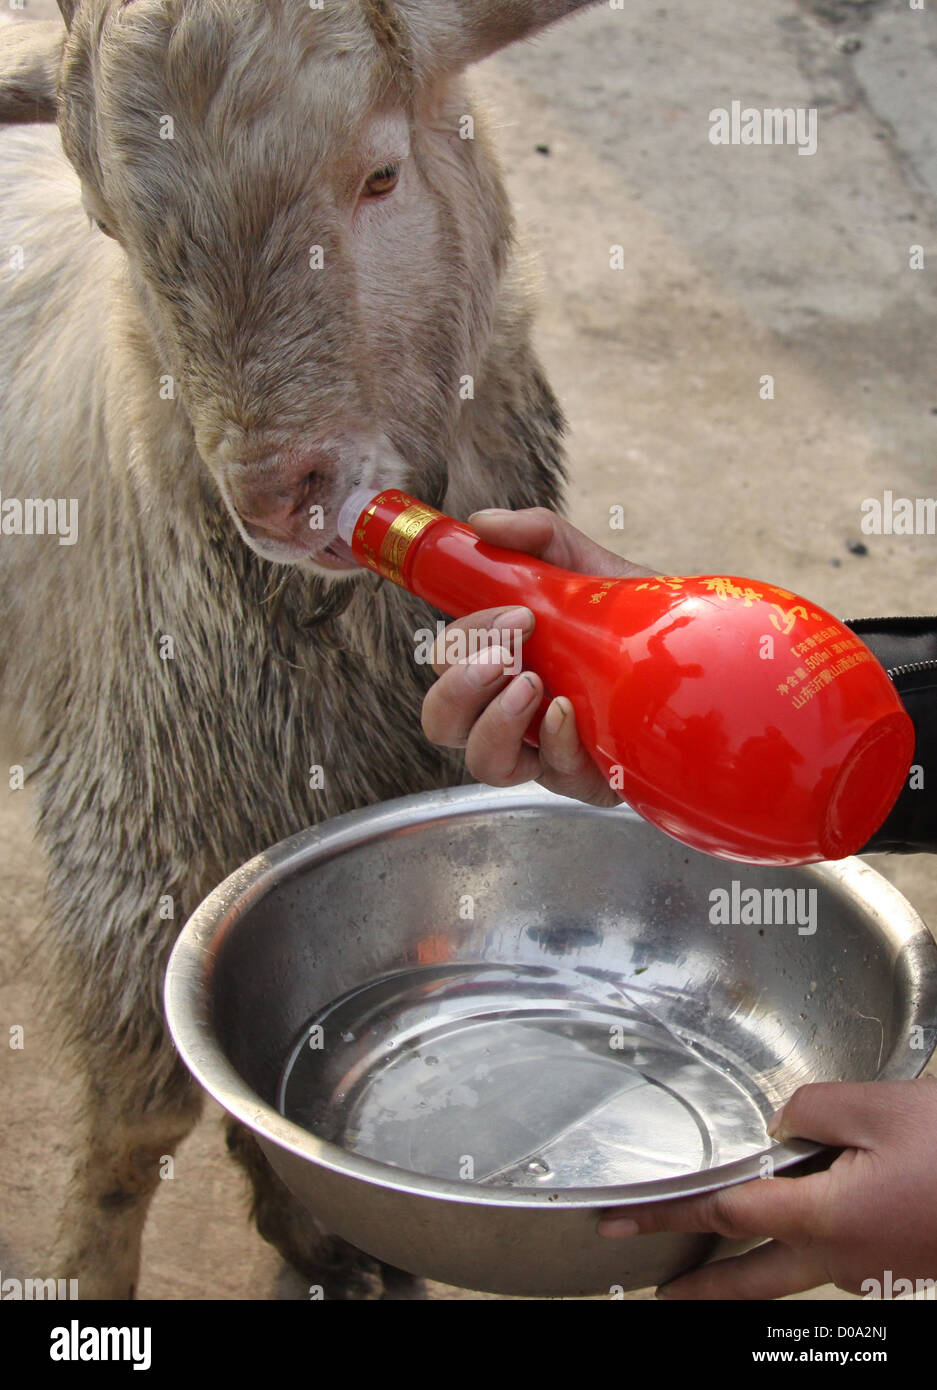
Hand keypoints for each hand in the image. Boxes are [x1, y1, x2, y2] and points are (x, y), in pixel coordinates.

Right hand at [420, 507, 653, 805]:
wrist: (706, 653)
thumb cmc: (637, 616)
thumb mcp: (589, 567)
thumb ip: (538, 537)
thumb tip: (483, 523)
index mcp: (500, 664)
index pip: (445, 663)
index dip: (461, 642)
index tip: (514, 615)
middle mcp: (512, 712)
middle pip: (441, 720)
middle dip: (460, 686)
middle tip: (507, 655)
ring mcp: (546, 752)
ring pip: (482, 762)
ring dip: (494, 722)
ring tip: (534, 685)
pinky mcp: (589, 781)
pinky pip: (553, 776)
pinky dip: (553, 742)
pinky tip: (570, 713)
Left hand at [598, 1077, 936, 1299]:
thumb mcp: (876, 1107)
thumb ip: (808, 1110)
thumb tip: (776, 1127)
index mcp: (825, 1217)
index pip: (724, 1215)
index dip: (665, 1213)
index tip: (620, 1220)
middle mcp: (839, 1257)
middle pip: (748, 1280)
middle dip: (696, 1288)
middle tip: (653, 1292)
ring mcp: (866, 1268)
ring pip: (788, 1272)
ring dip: (743, 1271)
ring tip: (707, 1263)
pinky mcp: (888, 1263)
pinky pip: (826, 1257)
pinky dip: (794, 1247)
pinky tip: (791, 1222)